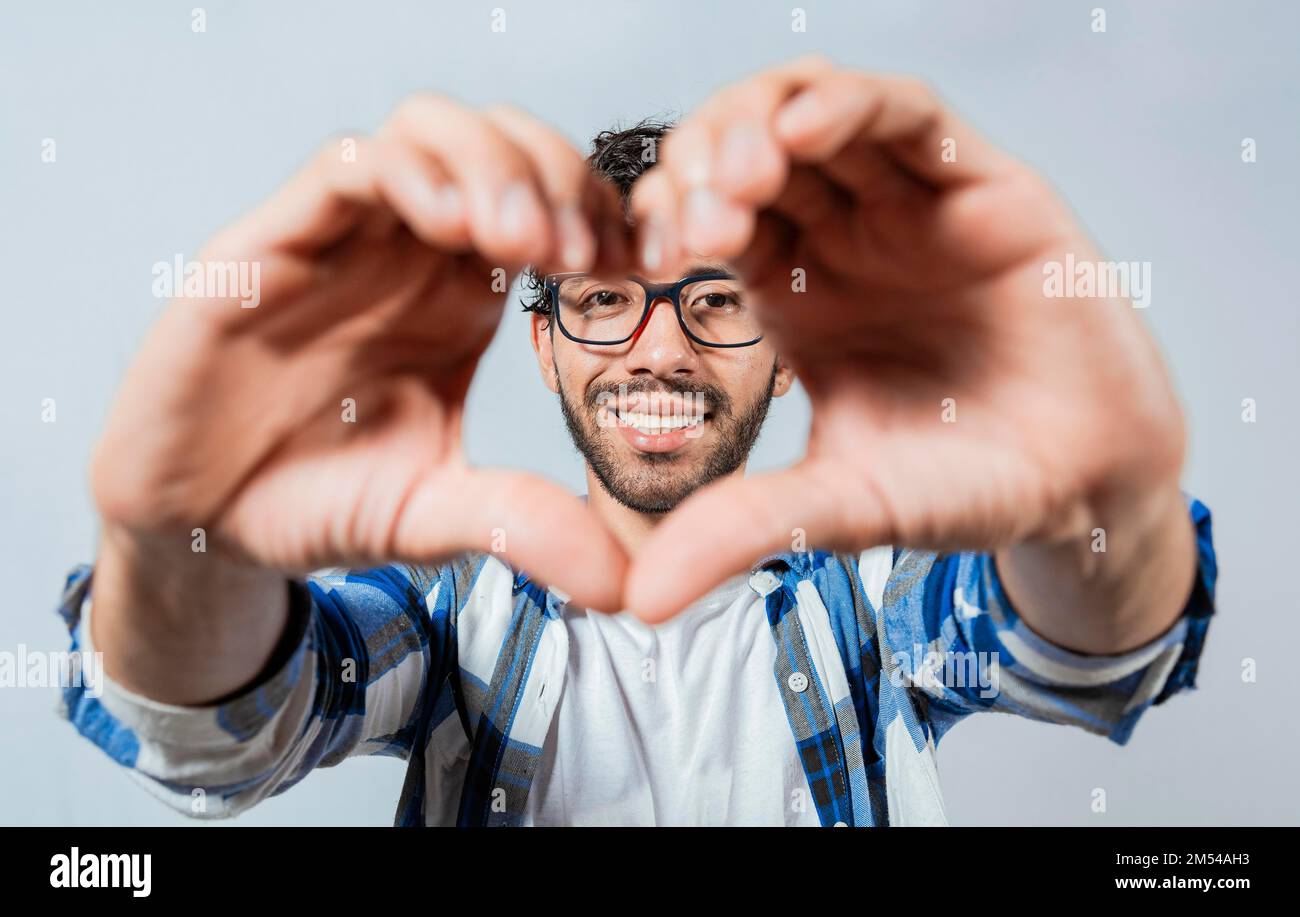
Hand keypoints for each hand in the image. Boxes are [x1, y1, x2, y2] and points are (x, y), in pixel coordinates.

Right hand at [92, 95, 632, 611]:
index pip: (549, 211)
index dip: (601, 221)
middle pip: (504, 148)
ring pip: (431, 132)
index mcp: (461, 301)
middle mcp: (410, 257)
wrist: (202, 524)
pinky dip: (408, 176)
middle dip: (558, 178)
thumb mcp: (435, 516)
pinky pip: (346, 167)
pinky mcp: (272, 246)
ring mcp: (344, 244)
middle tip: (578, 252)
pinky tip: (450, 229)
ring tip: (522, 239)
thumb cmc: (316, 501)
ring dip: (492, 164)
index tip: (637, 269)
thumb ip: (521, 526)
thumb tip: (622, 586)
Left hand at [624, 57, 1186, 621]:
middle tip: (693, 218)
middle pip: (743, 157)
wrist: (1084, 484)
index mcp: (792, 302)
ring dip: (760, 126)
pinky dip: (849, 106)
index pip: (704, 228)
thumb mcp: (839, 507)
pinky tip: (806, 128)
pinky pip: (904, 118)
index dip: (666, 227)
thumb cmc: (962, 488)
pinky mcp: (979, 187)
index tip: (645, 259)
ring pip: (811, 119)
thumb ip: (745, 530)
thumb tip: (642, 599)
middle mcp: (840, 244)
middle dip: (701, 168)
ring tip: (741, 175)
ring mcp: (905, 209)